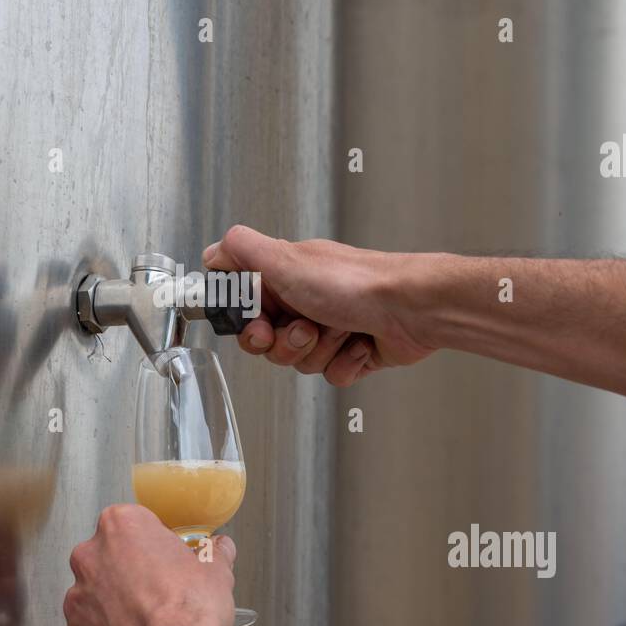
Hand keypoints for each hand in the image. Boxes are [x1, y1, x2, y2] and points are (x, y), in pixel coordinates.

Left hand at [62, 505, 236, 625]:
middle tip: (157, 593)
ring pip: (94, 599)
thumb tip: (220, 548)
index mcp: (120, 527)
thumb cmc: (189, 609)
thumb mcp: (216, 571)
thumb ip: (214, 553)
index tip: (166, 559)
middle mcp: (89, 558)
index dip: (152, 543)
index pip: (133, 525)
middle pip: (107, 559)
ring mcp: (75, 600)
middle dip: (127, 574)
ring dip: (114, 609)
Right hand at [203, 225, 437, 385]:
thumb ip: (244, 252)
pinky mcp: (354, 352)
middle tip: (305, 327)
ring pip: (301, 361)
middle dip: (287, 343)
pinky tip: (359, 344)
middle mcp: (307, 301)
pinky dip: (346, 363)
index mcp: (287, 278)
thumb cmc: (357, 283)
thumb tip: (214, 250)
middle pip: (271, 344)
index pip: (247, 311)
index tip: (260, 325)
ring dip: (320, 351)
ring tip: (340, 329)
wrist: (411, 308)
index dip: (249, 326)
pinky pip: (332, 374)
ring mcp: (331, 328)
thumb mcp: (287, 260)